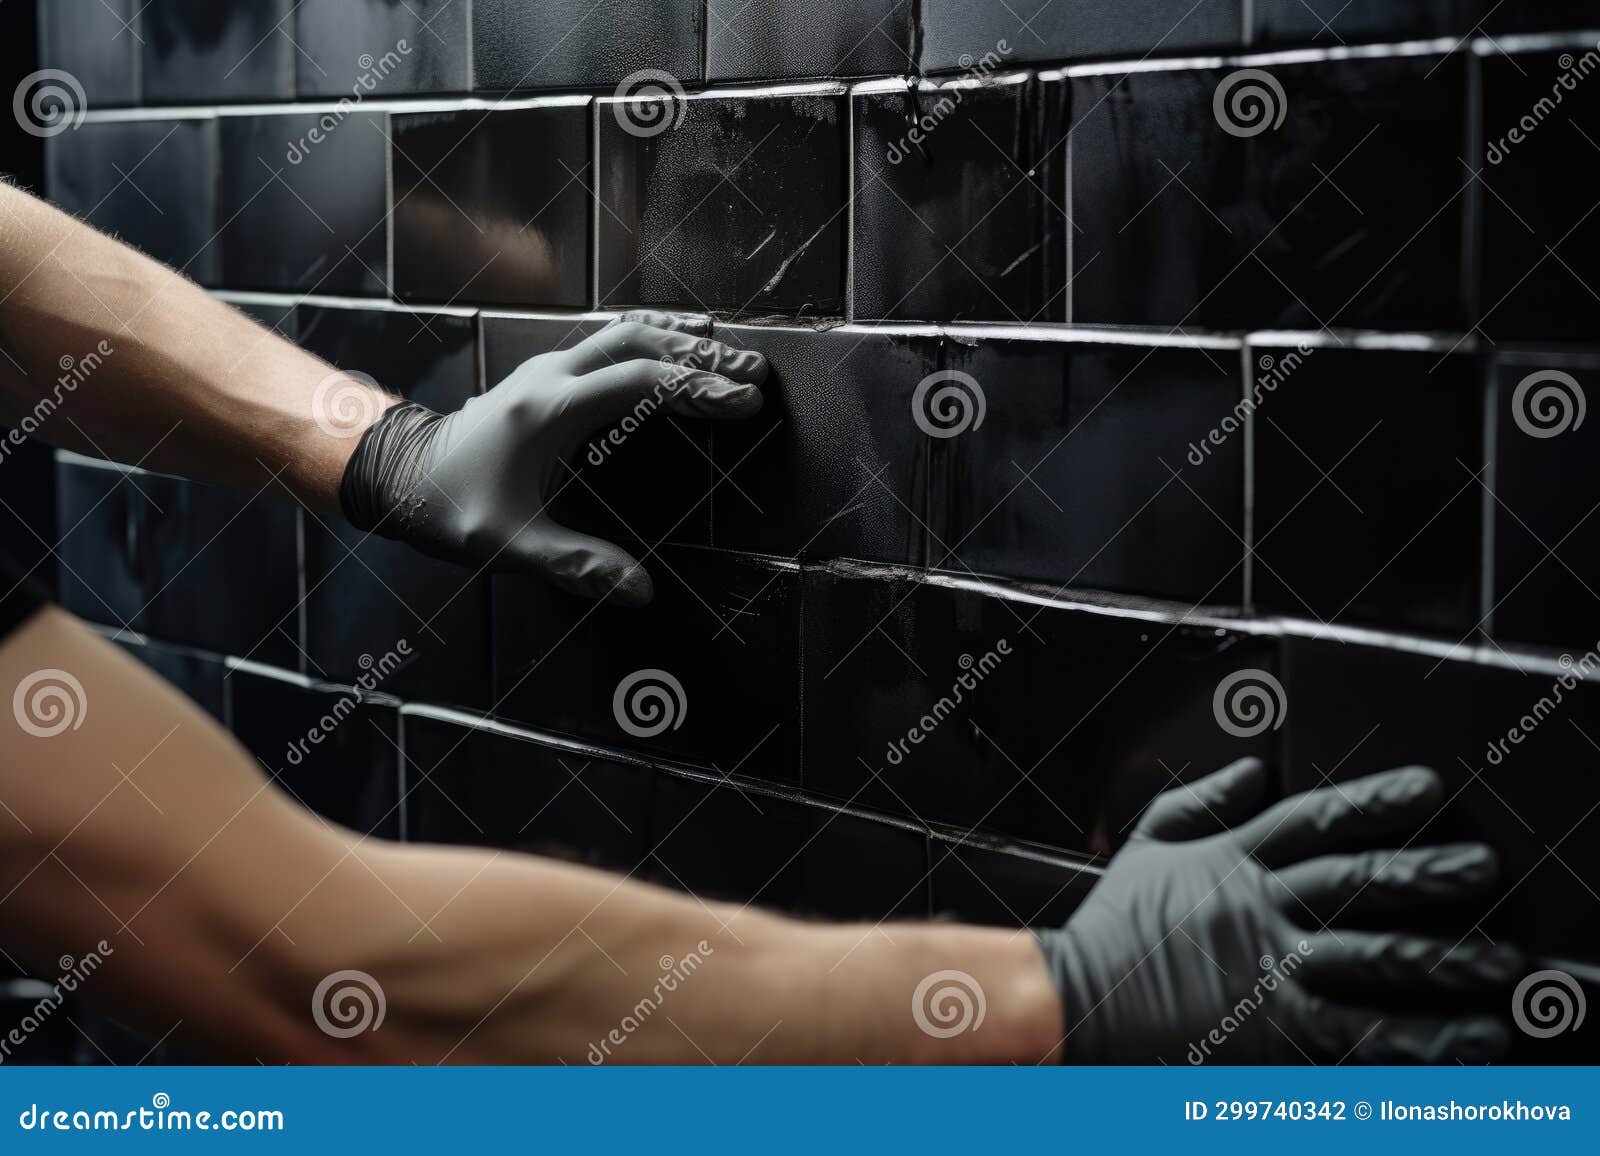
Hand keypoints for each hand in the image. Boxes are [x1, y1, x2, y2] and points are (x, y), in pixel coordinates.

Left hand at [337, 313, 766, 605]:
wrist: (399, 473)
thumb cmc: (451, 509)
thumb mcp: (506, 545)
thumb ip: (574, 565)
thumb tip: (639, 591)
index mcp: (548, 411)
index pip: (638, 383)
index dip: (696, 388)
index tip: (744, 400)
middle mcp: (550, 377)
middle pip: (638, 342)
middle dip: (701, 354)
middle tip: (755, 369)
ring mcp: (548, 369)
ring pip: (624, 332)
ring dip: (680, 339)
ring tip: (730, 349)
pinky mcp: (548, 376)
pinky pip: (609, 342)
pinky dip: (652, 339)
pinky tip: (679, 341)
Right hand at [1036, 759, 1521, 1063]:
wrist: (1077, 1000)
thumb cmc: (1109, 928)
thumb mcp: (1145, 846)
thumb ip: (1200, 801)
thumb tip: (1254, 764)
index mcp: (1232, 859)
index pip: (1315, 819)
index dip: (1374, 800)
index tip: (1428, 787)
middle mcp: (1262, 908)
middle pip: (1359, 882)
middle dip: (1426, 873)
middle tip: (1485, 866)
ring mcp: (1273, 970)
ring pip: (1374, 957)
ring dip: (1444, 959)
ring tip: (1502, 963)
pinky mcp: (1277, 1029)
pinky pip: (1363, 1033)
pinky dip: (1422, 1040)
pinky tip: (1468, 1042)